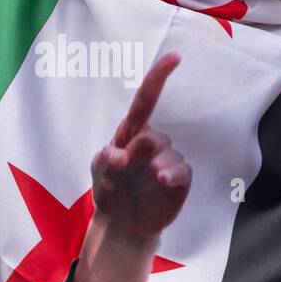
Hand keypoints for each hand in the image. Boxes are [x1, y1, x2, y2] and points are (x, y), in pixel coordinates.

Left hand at [75, 54, 190, 281]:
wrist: (123, 224)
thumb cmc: (110, 190)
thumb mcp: (99, 171)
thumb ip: (106, 159)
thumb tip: (118, 152)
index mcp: (131, 133)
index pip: (146, 101)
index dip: (159, 78)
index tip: (174, 57)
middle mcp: (152, 143)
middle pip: (153, 137)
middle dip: (140, 152)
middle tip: (125, 170)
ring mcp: (168, 160)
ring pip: (167, 154)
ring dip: (153, 169)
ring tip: (143, 184)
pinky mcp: (180, 179)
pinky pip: (181, 170)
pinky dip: (171, 175)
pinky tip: (162, 182)